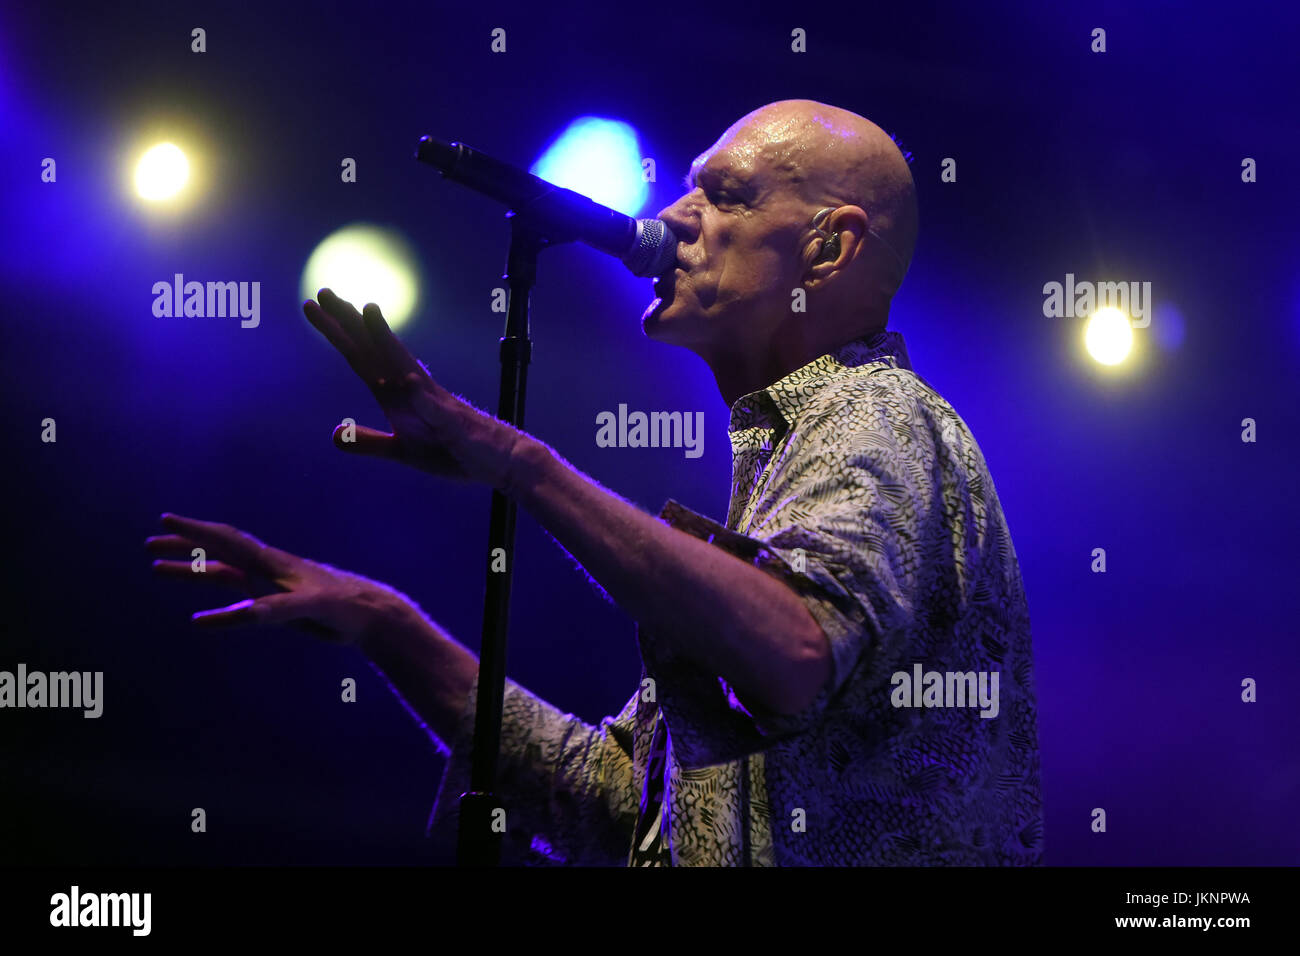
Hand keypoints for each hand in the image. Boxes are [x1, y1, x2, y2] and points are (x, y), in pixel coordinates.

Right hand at [146, 512, 417, 644]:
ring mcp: (273, 583)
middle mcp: (268, 568)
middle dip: (184, 546)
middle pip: (217, 551)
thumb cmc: (343, 608)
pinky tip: (205, 614)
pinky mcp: (280, 601)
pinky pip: (239, 595)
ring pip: (224, 572)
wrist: (371, 615)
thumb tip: (234, 614)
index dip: (196, 531)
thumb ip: (271, 611)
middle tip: (149, 544)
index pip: (226, 541)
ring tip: (157, 570)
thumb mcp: (306, 608)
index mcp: (272, 563)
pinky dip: (216, 600)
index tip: (166, 519)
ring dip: (192, 570)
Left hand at [303, 288, 530, 490]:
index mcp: (398, 395)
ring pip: (406, 366)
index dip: (339, 333)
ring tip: (368, 311)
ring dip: (387, 341)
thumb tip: (333, 435)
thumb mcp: (402, 451)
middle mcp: (414, 389)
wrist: (498, 460)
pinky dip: (422, 397)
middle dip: (350, 323)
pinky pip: (436, 411)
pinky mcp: (454, 426)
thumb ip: (369, 442)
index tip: (314, 307)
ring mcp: (435, 405)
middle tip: (323, 292)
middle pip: (377, 351)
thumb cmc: (453, 451)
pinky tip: (409, 382)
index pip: (362, 358)